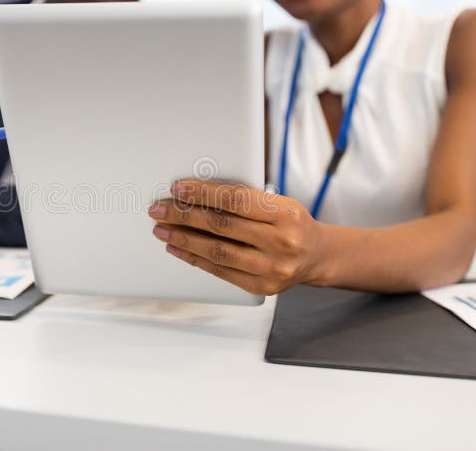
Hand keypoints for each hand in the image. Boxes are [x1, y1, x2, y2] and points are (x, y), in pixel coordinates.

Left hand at [147, 180, 328, 294]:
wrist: (317, 256)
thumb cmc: (291, 223)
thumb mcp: (278, 203)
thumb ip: (244, 200)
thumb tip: (196, 195)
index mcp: (285, 213)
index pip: (235, 200)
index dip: (203, 194)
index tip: (178, 189)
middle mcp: (281, 242)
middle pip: (222, 226)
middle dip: (184, 216)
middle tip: (159, 209)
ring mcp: (271, 268)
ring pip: (217, 251)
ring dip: (183, 239)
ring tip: (162, 230)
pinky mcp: (261, 287)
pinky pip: (219, 271)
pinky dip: (194, 258)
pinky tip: (177, 248)